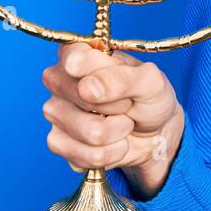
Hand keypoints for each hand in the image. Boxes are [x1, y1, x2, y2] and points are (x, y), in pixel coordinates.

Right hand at [41, 42, 182, 192]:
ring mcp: (55, 112)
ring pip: (91, 132)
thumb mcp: (150, 81)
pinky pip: (87, 156)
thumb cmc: (149, 98)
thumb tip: (87, 88)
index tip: (124, 81)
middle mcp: (58, 80)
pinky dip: (112, 153)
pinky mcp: (57, 143)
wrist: (155, 134)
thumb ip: (121, 78)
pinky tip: (113, 142)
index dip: (107, 78)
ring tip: (122, 123)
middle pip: (83, 98)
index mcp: (77, 53)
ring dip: (118, 132)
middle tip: (127, 103)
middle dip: (119, 106)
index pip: (76, 61)